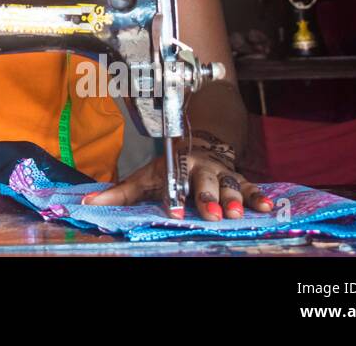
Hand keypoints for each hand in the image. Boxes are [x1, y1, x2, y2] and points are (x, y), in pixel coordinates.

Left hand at [82, 129, 272, 220]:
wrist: (200, 143)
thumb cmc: (169, 166)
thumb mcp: (144, 177)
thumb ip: (119, 192)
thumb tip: (87, 203)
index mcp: (176, 167)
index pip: (174, 183)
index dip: (174, 197)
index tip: (174, 211)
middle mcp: (200, 169)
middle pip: (204, 183)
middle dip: (207, 198)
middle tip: (211, 213)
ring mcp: (222, 173)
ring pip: (230, 185)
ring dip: (234, 199)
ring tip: (236, 213)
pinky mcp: (240, 178)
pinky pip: (252, 187)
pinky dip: (260, 197)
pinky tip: (268, 208)